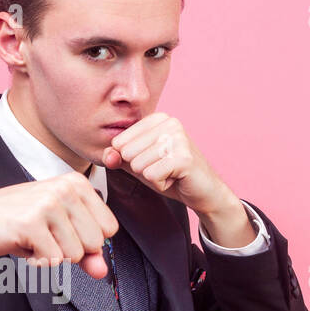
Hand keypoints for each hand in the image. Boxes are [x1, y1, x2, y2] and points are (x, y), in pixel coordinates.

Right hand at [0, 171, 118, 278]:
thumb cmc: (14, 223)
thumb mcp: (56, 233)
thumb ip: (85, 251)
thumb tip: (102, 271)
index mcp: (76, 183)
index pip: (110, 229)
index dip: (86, 241)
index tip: (61, 230)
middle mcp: (66, 188)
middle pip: (96, 243)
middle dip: (70, 250)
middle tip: (43, 236)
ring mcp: (48, 203)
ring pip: (76, 254)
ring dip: (51, 255)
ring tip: (32, 238)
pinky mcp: (31, 222)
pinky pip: (54, 260)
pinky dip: (37, 260)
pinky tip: (21, 244)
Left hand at [100, 112, 233, 215]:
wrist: (202, 191)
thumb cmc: (169, 174)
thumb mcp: (138, 164)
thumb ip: (117, 157)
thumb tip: (107, 155)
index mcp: (157, 119)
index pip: (119, 142)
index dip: (131, 160)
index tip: (153, 161)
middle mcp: (169, 122)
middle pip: (127, 153)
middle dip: (141, 169)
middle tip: (163, 168)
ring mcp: (178, 138)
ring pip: (138, 165)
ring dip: (152, 177)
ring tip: (170, 173)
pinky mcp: (183, 157)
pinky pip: (151, 176)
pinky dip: (161, 184)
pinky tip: (175, 179)